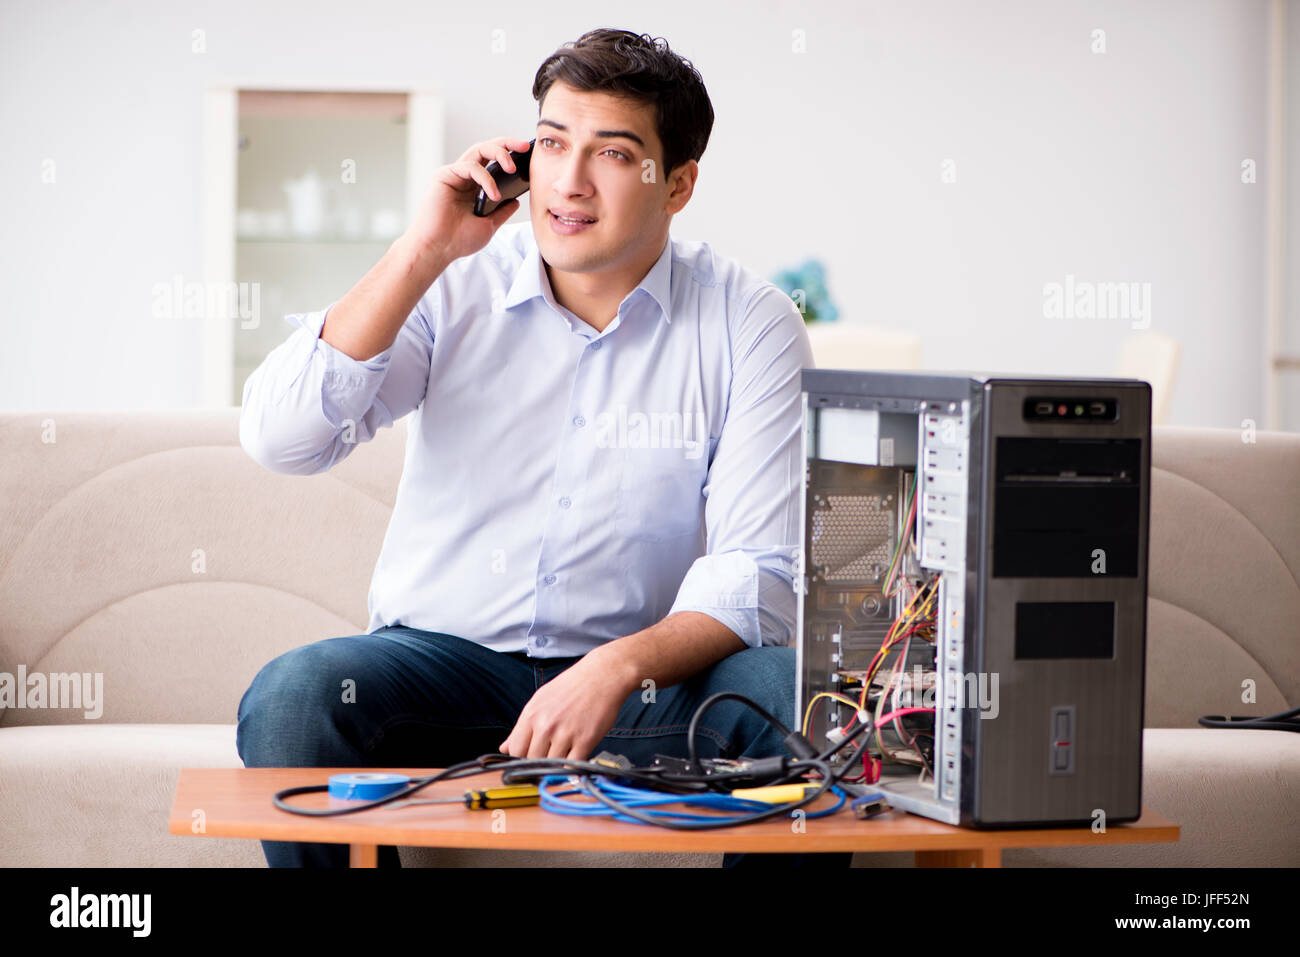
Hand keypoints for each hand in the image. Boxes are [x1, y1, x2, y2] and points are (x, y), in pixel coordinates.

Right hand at [404, 136, 530, 264]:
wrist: (438, 249)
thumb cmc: (459, 240)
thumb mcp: (489, 225)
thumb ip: (502, 212)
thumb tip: (517, 201)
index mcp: (474, 186)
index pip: (493, 162)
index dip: (510, 155)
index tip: (528, 155)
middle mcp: (464, 177)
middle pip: (486, 149)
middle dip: (507, 144)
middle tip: (524, 147)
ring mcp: (454, 174)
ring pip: (478, 150)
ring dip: (499, 154)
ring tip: (512, 169)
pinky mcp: (444, 175)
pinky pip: (470, 167)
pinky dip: (486, 178)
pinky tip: (494, 194)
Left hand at [499, 647, 635, 760]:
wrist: (602, 676)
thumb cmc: (572, 686)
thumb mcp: (540, 700)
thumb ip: (521, 726)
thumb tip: (505, 747)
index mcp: (532, 715)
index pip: (516, 750)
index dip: (521, 757)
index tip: (528, 757)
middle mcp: (546, 725)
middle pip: (533, 760)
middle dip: (539, 762)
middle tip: (549, 755)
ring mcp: (566, 734)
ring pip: (552, 765)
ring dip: (557, 764)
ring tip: (564, 752)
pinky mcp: (585, 740)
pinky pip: (573, 765)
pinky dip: (572, 766)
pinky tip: (574, 756)